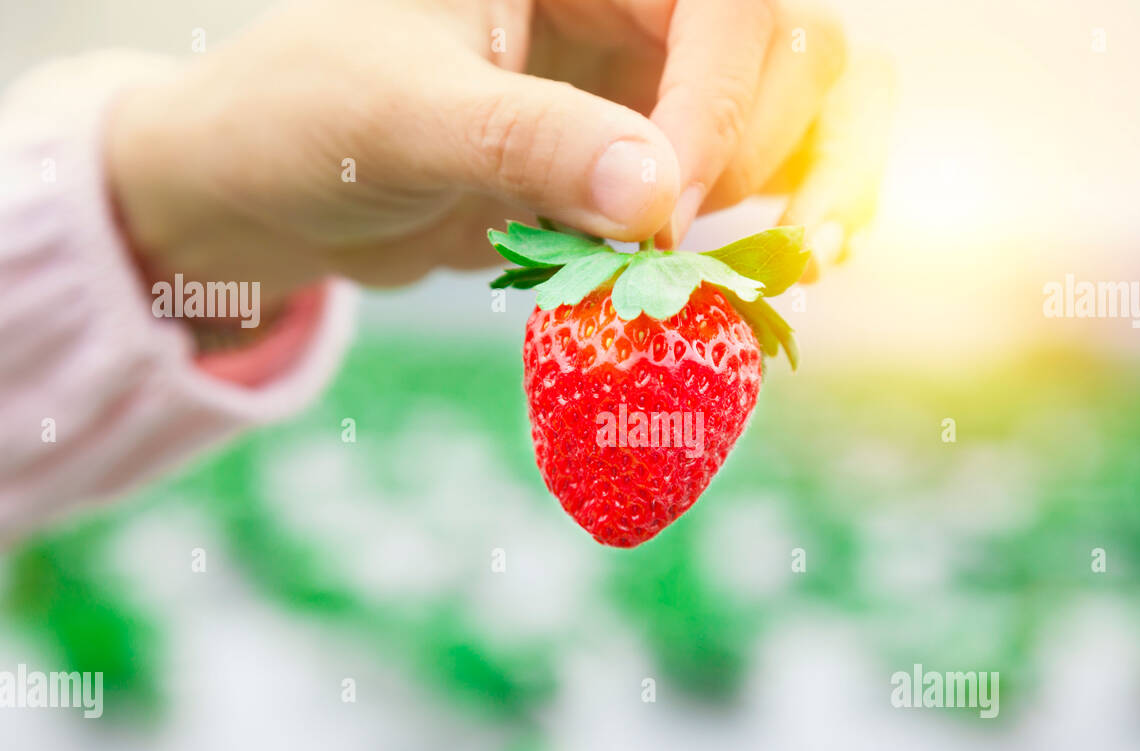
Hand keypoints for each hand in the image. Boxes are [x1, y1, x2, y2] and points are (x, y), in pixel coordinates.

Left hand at [108, 0, 891, 303]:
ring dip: (811, 186)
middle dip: (782, 150)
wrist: (273, 193)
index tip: (667, 207)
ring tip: (798, 267)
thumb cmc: (305, 118)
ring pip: (796, 109)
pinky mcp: (640, 158)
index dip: (724, 100)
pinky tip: (769, 279)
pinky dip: (768, 228)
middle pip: (793, 48)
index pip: (719, 1)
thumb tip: (658, 195)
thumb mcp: (400, 118)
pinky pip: (743, 183)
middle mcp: (630, 4)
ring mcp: (645, 80)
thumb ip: (525, 142)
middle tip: (756, 251)